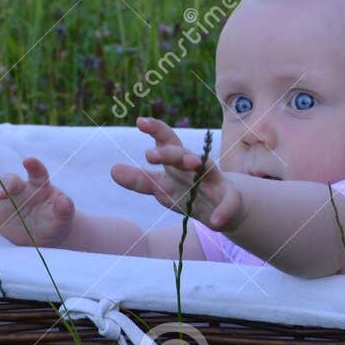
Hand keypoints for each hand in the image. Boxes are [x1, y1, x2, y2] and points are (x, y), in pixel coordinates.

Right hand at [0, 156, 75, 246]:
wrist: (45, 236)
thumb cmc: (56, 222)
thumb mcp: (63, 218)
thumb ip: (65, 209)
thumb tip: (64, 202)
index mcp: (39, 186)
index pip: (37, 173)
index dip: (33, 166)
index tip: (28, 161)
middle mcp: (20, 189)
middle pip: (9, 180)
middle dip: (4, 185)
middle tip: (0, 194)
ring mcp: (5, 200)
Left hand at [110, 117, 244, 230]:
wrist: (222, 211)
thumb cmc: (188, 193)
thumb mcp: (162, 188)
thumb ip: (139, 180)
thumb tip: (113, 170)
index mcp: (177, 163)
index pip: (166, 141)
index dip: (155, 130)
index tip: (139, 121)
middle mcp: (197, 167)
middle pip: (183, 154)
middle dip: (169, 152)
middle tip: (149, 155)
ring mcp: (215, 182)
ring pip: (208, 167)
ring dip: (199, 164)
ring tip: (191, 163)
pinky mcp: (231, 199)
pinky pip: (229, 204)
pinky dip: (223, 212)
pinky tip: (214, 223)